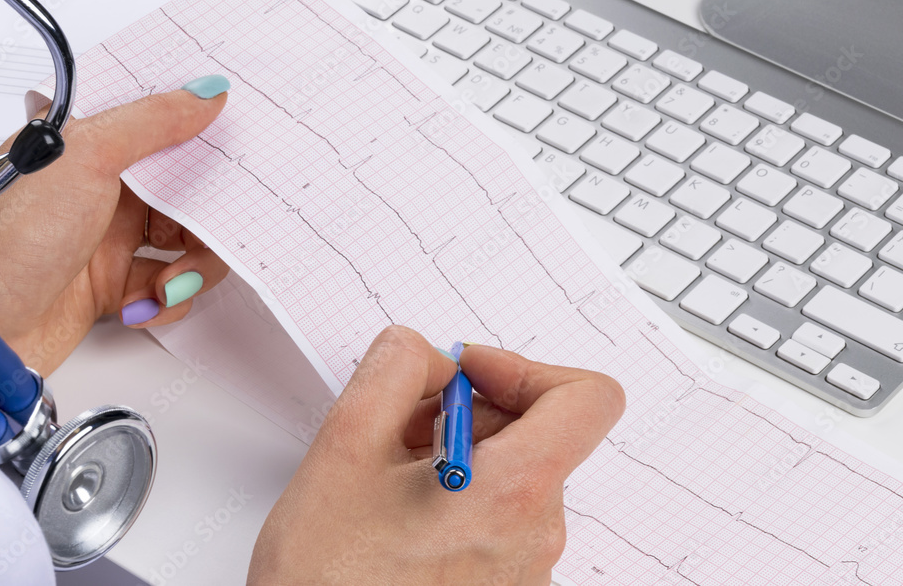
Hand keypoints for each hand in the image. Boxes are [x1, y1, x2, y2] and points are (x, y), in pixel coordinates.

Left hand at [0, 77, 231, 376]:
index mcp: (90, 146)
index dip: (201, 134)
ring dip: (193, 265)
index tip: (235, 141)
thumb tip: (205, 92)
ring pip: (187, 243)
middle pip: (187, 191)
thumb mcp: (86, 157)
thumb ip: (152, 121)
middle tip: (212, 229)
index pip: (161, 127)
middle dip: (208, 216)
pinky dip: (170, 298)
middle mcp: (103, 189)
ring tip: (173, 278)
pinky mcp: (115, 284)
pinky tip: (147, 302)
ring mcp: (110, 238)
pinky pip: (171, 286)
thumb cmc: (8, 237)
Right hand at [248, 326, 625, 584]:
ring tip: (391, 477)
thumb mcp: (344, 447)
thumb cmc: (330, 583)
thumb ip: (394, 370)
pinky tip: (400, 516)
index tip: (470, 375)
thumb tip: (427, 356)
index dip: (527, 368)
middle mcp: (536, 536)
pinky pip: (501, 522)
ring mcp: (523, 573)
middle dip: (471, 412)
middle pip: (538, 435)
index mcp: (514, 493)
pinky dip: (460, 499)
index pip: (588, 399)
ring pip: (513, 478)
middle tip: (405, 424)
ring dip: (459, 455)